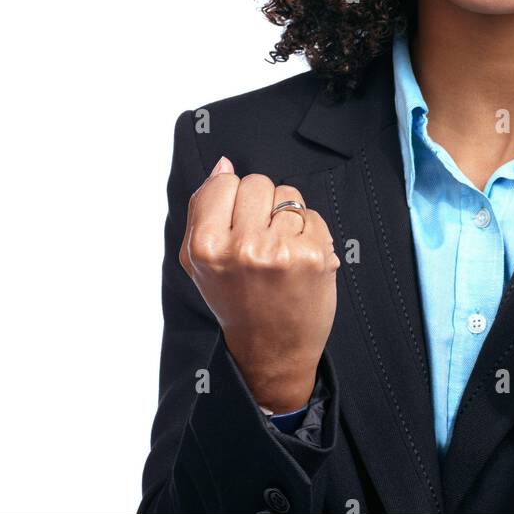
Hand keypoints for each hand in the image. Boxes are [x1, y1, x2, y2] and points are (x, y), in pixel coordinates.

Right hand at [179, 156, 339, 409]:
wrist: (272, 349)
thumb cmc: (236, 299)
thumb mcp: (199, 260)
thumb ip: (204, 207)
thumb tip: (223, 164)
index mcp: (205, 246)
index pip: (226, 181)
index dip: (233, 202)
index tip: (235, 228)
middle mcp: (242, 247)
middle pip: (258, 182)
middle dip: (261, 206)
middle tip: (259, 243)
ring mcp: (280, 250)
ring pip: (288, 194)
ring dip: (286, 217)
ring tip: (279, 252)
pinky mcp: (313, 254)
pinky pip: (312, 214)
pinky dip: (309, 232)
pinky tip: (300, 260)